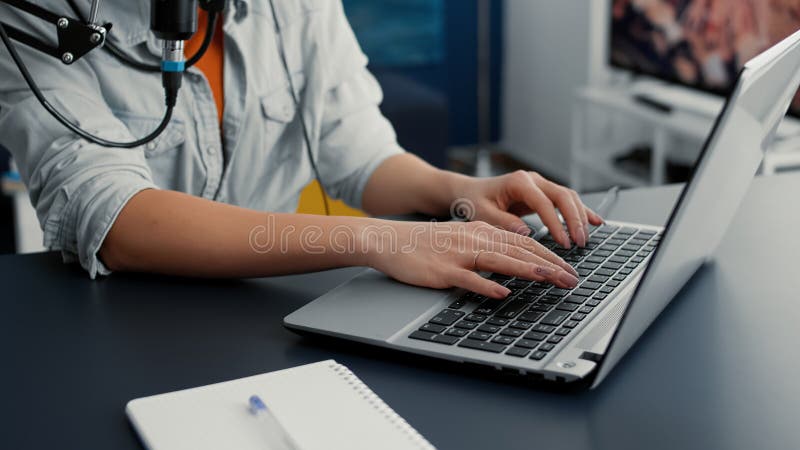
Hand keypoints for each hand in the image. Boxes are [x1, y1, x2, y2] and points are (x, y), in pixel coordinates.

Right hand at [365, 220, 580, 298]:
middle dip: (550, 265)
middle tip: (572, 279)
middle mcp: (474, 239)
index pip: (523, 243)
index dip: (550, 256)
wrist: (389, 240)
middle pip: (518, 251)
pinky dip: (486, 285)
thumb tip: (514, 264)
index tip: (570, 269)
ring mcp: (458, 254)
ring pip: (500, 261)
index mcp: (481, 231)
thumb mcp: (462, 239)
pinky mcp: (442, 270)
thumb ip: (487, 249)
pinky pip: (468, 278)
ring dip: (529, 271)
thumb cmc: (426, 244)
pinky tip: (502, 293)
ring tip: (551, 281)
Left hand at [453, 170, 602, 247]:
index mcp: (518, 182)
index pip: (543, 202)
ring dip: (580, 217)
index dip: (556, 223)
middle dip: (574, 220)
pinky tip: (595, 222)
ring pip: (568, 197)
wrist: (470, 192)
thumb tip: (526, 233)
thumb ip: (503, 223)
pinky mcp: (543, 192)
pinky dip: (580, 211)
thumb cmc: (473, 202)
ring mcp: (539, 184)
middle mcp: (532, 180)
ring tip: (585, 239)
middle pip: (563, 196)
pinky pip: (566, 201)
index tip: (563, 242)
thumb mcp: (482, 214)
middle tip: (580, 242)